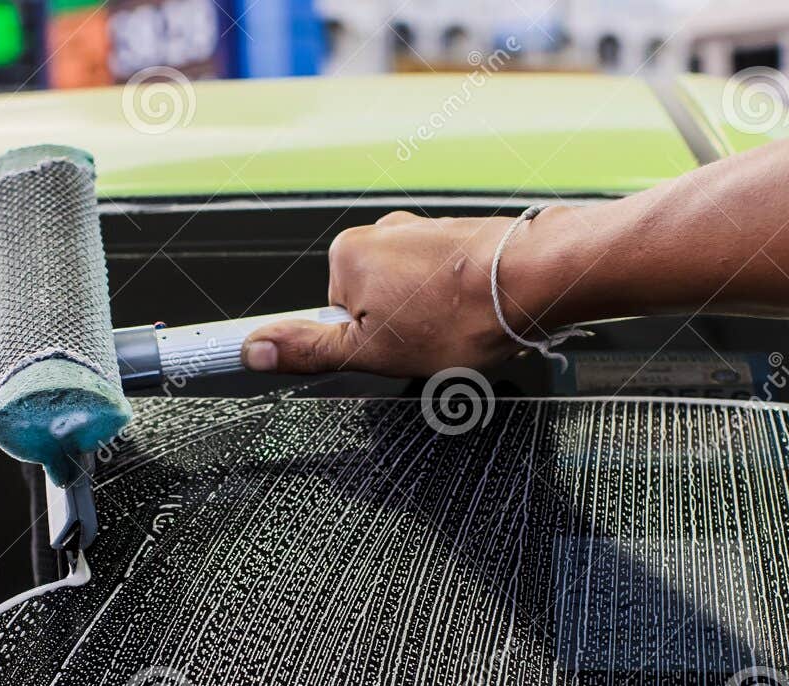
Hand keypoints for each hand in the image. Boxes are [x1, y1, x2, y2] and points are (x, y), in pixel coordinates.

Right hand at [240, 211, 529, 376]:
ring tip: (459, 329)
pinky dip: (458, 304)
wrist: (534, 282)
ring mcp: (423, 231)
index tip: (395, 346)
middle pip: (374, 305)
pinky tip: (477, 314)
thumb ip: (308, 350)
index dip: (366, 343)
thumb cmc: (460, 315)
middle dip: (400, 331)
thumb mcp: (371, 351)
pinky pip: (444, 284)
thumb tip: (254, 351)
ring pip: (412, 296)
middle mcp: (382, 232)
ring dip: (433, 320)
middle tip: (429, 343)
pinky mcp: (458, 238)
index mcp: (348, 255)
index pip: (336, 317)